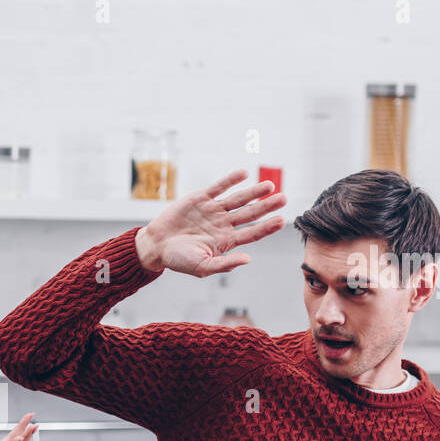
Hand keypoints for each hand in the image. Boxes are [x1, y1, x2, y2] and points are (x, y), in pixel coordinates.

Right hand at [134, 168, 286, 276]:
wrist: (156, 245)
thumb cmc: (179, 260)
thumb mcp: (202, 266)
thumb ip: (225, 264)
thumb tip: (248, 259)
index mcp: (226, 241)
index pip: (252, 233)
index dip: (267, 227)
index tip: (281, 220)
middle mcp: (223, 224)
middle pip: (250, 213)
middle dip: (266, 206)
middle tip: (283, 199)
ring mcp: (213, 210)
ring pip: (238, 199)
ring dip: (254, 192)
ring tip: (269, 186)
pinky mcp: (200, 198)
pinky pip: (219, 187)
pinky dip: (230, 180)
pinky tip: (244, 174)